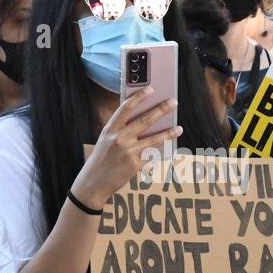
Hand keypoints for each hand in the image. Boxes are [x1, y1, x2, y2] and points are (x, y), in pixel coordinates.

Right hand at [70, 89, 180, 209]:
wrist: (93, 183)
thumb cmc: (101, 160)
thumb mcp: (105, 141)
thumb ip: (121, 131)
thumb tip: (146, 123)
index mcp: (110, 130)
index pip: (126, 108)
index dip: (139, 98)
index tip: (150, 89)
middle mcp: (119, 138)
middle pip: (144, 120)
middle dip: (161, 110)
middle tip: (173, 102)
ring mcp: (127, 152)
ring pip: (154, 139)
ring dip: (169, 133)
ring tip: (179, 128)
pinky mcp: (134, 165)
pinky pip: (152, 157)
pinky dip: (162, 154)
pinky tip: (171, 150)